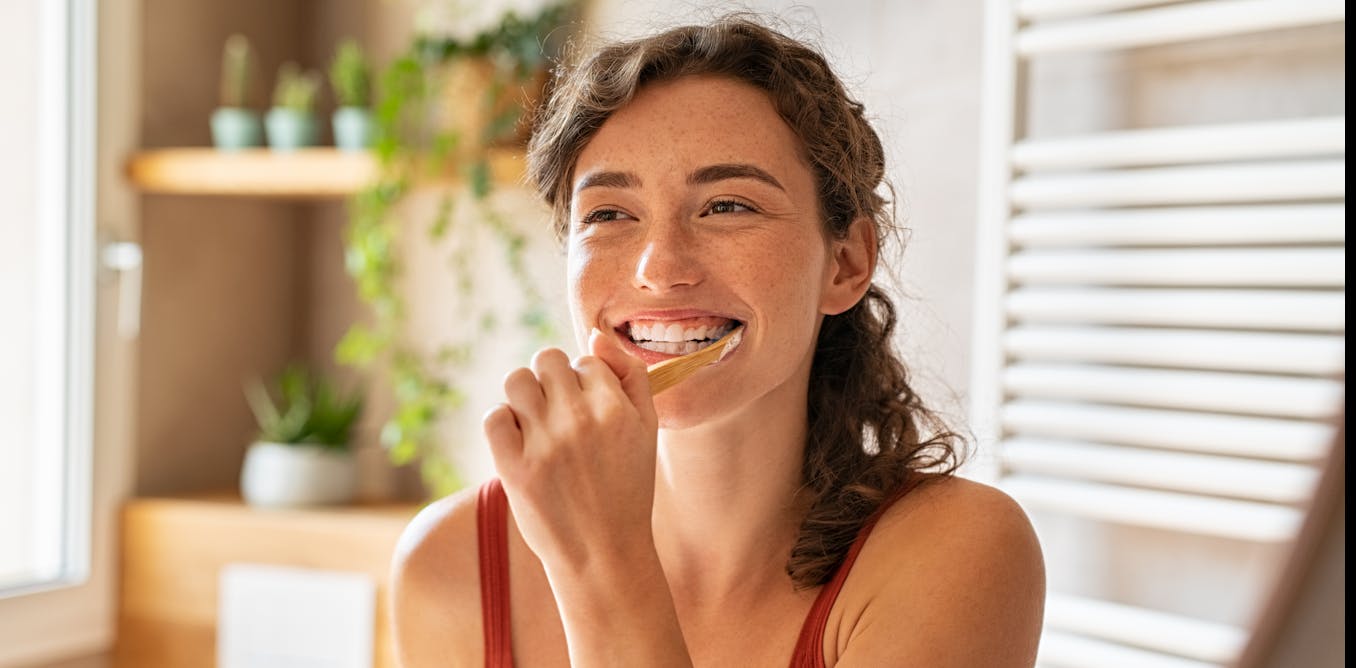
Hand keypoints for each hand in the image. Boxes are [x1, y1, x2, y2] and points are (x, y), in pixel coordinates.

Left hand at [483, 329, 658, 574]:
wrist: (604, 554)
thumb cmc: (627, 489)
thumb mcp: (647, 430)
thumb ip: (631, 376)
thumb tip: (595, 334)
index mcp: (615, 408)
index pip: (586, 360)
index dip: (584, 382)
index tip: (587, 412)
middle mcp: (579, 420)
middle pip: (547, 359)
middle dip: (551, 380)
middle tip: (558, 413)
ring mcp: (544, 444)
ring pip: (516, 380)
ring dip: (523, 396)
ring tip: (536, 423)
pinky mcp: (514, 468)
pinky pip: (494, 417)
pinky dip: (503, 424)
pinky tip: (519, 442)